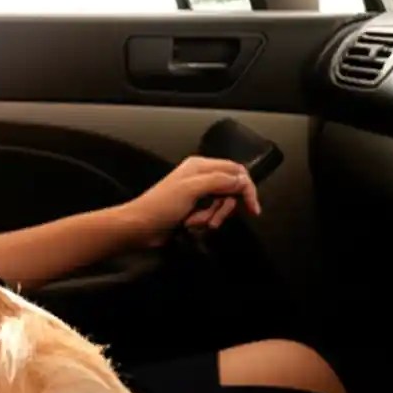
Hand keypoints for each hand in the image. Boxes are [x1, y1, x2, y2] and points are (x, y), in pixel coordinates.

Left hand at [126, 156, 262, 247]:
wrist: (140, 227)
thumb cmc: (160, 206)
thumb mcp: (191, 190)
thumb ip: (219, 181)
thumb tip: (242, 180)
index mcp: (200, 165)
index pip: (236, 171)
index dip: (247, 188)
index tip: (252, 209)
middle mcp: (201, 176)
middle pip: (231, 191)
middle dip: (224, 208)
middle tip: (212, 219)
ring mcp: (198, 193)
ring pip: (222, 205)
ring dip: (212, 217)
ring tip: (195, 223)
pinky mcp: (194, 208)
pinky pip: (211, 215)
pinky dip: (204, 222)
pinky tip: (191, 226)